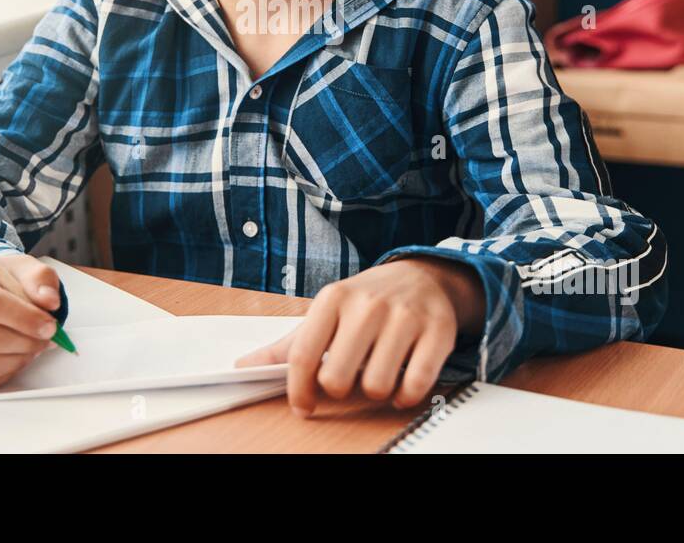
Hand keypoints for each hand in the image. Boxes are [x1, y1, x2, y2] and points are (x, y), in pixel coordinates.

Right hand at [0, 254, 62, 391]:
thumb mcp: (19, 269)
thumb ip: (39, 278)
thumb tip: (49, 301)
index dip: (26, 318)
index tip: (50, 324)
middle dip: (27, 341)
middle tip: (46, 338)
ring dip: (18, 360)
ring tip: (31, 347)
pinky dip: (5, 373)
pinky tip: (13, 357)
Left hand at [233, 258, 484, 416]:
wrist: (423, 277)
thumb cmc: (367, 302)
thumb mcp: (327, 313)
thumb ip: (289, 345)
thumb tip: (245, 368)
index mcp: (333, 298)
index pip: (302, 354)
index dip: (298, 390)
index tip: (302, 407)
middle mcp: (367, 304)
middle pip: (337, 378)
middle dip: (339, 390)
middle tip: (348, 381)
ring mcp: (404, 316)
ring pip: (376, 385)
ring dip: (375, 394)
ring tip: (377, 378)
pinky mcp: (437, 331)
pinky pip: (416, 384)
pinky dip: (406, 397)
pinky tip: (402, 387)